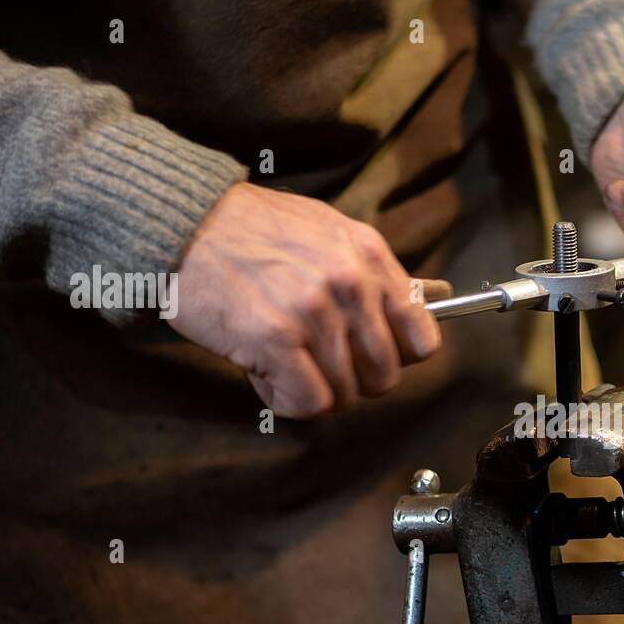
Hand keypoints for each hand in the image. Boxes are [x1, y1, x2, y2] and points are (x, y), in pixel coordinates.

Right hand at [173, 183, 446, 417]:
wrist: (183, 221)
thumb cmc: (252, 231)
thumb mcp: (330, 232)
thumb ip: (378, 272)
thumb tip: (440, 297)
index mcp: (370, 257)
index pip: (422, 339)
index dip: (395, 359)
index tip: (366, 356)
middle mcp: (350, 283)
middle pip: (383, 377)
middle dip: (349, 381)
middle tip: (313, 362)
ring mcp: (314, 311)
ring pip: (345, 395)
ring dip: (311, 389)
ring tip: (281, 359)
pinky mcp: (276, 337)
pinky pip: (309, 402)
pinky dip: (287, 401)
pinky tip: (266, 374)